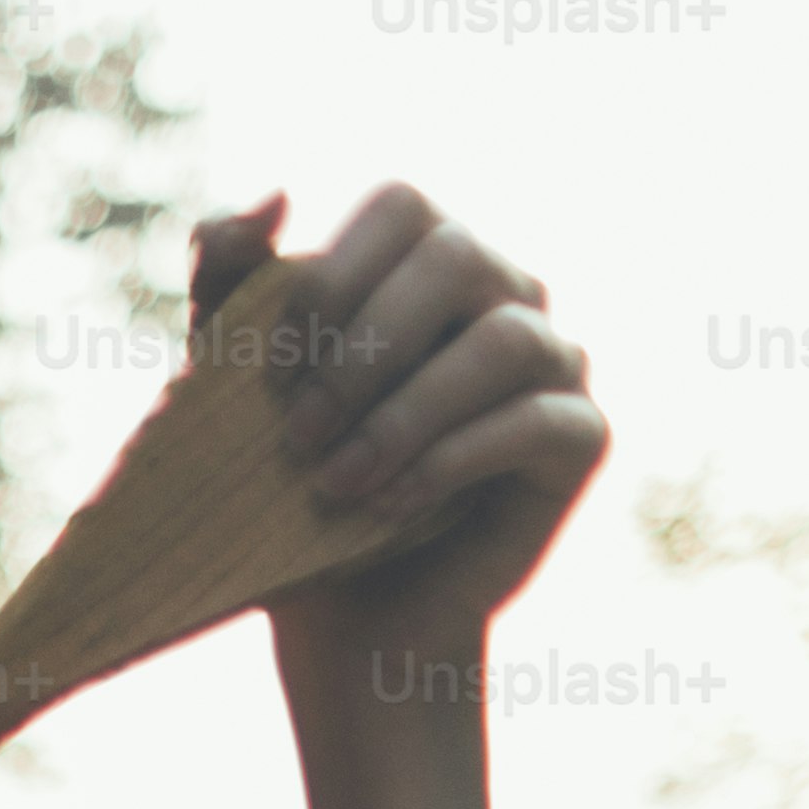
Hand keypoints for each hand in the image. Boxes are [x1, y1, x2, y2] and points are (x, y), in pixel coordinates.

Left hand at [185, 187, 604, 683]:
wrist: (343, 614)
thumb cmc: (285, 483)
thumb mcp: (229, 376)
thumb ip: (228, 274)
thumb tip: (277, 193)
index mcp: (428, 258)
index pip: (401, 207)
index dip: (332, 278)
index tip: (269, 372)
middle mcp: (504, 292)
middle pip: (455, 255)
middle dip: (363, 347)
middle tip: (298, 435)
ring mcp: (554, 361)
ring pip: (503, 341)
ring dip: (404, 413)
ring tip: (337, 482)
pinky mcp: (580, 439)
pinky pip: (535, 422)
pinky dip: (450, 462)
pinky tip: (390, 505)